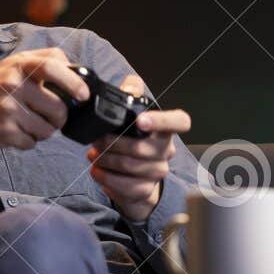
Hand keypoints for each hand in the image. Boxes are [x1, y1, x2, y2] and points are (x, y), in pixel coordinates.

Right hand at [0, 47, 88, 158]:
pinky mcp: (3, 132)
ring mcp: (8, 110)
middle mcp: (13, 85)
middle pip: (58, 109)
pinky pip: (32, 143)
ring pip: (48, 130)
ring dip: (44, 131)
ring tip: (29, 123)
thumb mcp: (13, 65)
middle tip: (52, 117)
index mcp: (19, 65)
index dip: (73, 82)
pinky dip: (28, 141)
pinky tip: (15, 131)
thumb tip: (78, 73)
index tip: (83, 95)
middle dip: (60, 118)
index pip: (53, 67)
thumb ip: (44, 63)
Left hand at [88, 73, 190, 222]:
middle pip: (142, 148)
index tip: (140, 121)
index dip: (162, 121)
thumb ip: (131, 93)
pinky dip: (106, 177)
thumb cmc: (131, 140)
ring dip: (106, 160)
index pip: (180, 122)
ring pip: (131, 167)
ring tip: (94, 154)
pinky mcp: (146, 189)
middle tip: (96, 140)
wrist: (132, 177)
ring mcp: (158, 172)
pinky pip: (125, 186)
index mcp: (166, 129)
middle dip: (114, 143)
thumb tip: (131, 84)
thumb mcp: (131, 114)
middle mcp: (166, 150)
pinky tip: (97, 171)